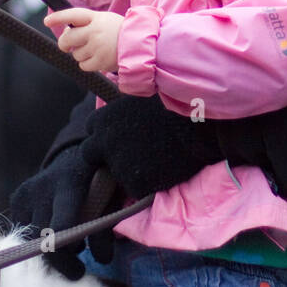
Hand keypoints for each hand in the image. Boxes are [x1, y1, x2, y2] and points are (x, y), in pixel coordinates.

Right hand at [5, 146, 96, 279]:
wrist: (76, 158)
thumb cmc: (99, 185)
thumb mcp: (109, 204)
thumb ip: (104, 231)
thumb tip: (102, 261)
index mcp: (71, 183)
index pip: (60, 226)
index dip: (65, 255)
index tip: (79, 270)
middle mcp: (43, 186)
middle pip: (43, 237)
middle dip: (61, 259)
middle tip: (77, 269)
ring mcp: (27, 191)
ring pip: (32, 238)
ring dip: (51, 248)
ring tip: (70, 239)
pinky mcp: (17, 198)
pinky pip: (25, 231)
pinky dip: (40, 237)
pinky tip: (54, 227)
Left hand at [46, 8, 123, 73]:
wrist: (141, 46)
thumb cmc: (122, 33)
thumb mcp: (106, 20)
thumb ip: (88, 23)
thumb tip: (68, 31)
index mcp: (96, 18)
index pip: (73, 15)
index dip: (58, 18)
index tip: (47, 22)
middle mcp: (95, 31)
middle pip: (68, 38)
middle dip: (64, 44)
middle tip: (67, 46)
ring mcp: (97, 47)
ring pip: (76, 54)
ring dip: (82, 55)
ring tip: (96, 51)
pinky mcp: (101, 61)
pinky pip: (83, 65)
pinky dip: (88, 64)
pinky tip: (98, 59)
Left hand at [80, 93, 227, 197]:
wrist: (196, 124)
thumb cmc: (174, 103)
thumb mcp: (140, 98)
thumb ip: (123, 109)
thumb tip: (119, 101)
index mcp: (104, 119)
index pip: (92, 129)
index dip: (105, 133)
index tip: (120, 134)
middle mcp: (104, 144)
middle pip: (90, 154)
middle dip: (105, 154)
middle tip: (129, 153)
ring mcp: (119, 166)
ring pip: (116, 172)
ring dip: (129, 168)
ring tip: (154, 159)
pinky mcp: (136, 184)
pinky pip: (137, 188)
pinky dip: (148, 183)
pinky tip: (163, 170)